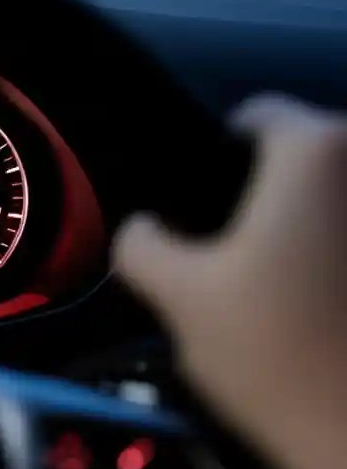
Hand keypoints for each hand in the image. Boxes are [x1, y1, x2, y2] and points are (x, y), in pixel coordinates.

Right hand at [115, 94, 346, 468]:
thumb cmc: (274, 353)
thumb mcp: (178, 296)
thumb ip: (141, 245)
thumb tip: (141, 230)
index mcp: (314, 149)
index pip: (259, 115)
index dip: (220, 154)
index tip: (204, 208)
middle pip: (310, 156)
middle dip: (275, 194)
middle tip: (243, 256)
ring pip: (338, 205)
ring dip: (316, 229)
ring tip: (288, 287)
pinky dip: (337, 262)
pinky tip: (324, 309)